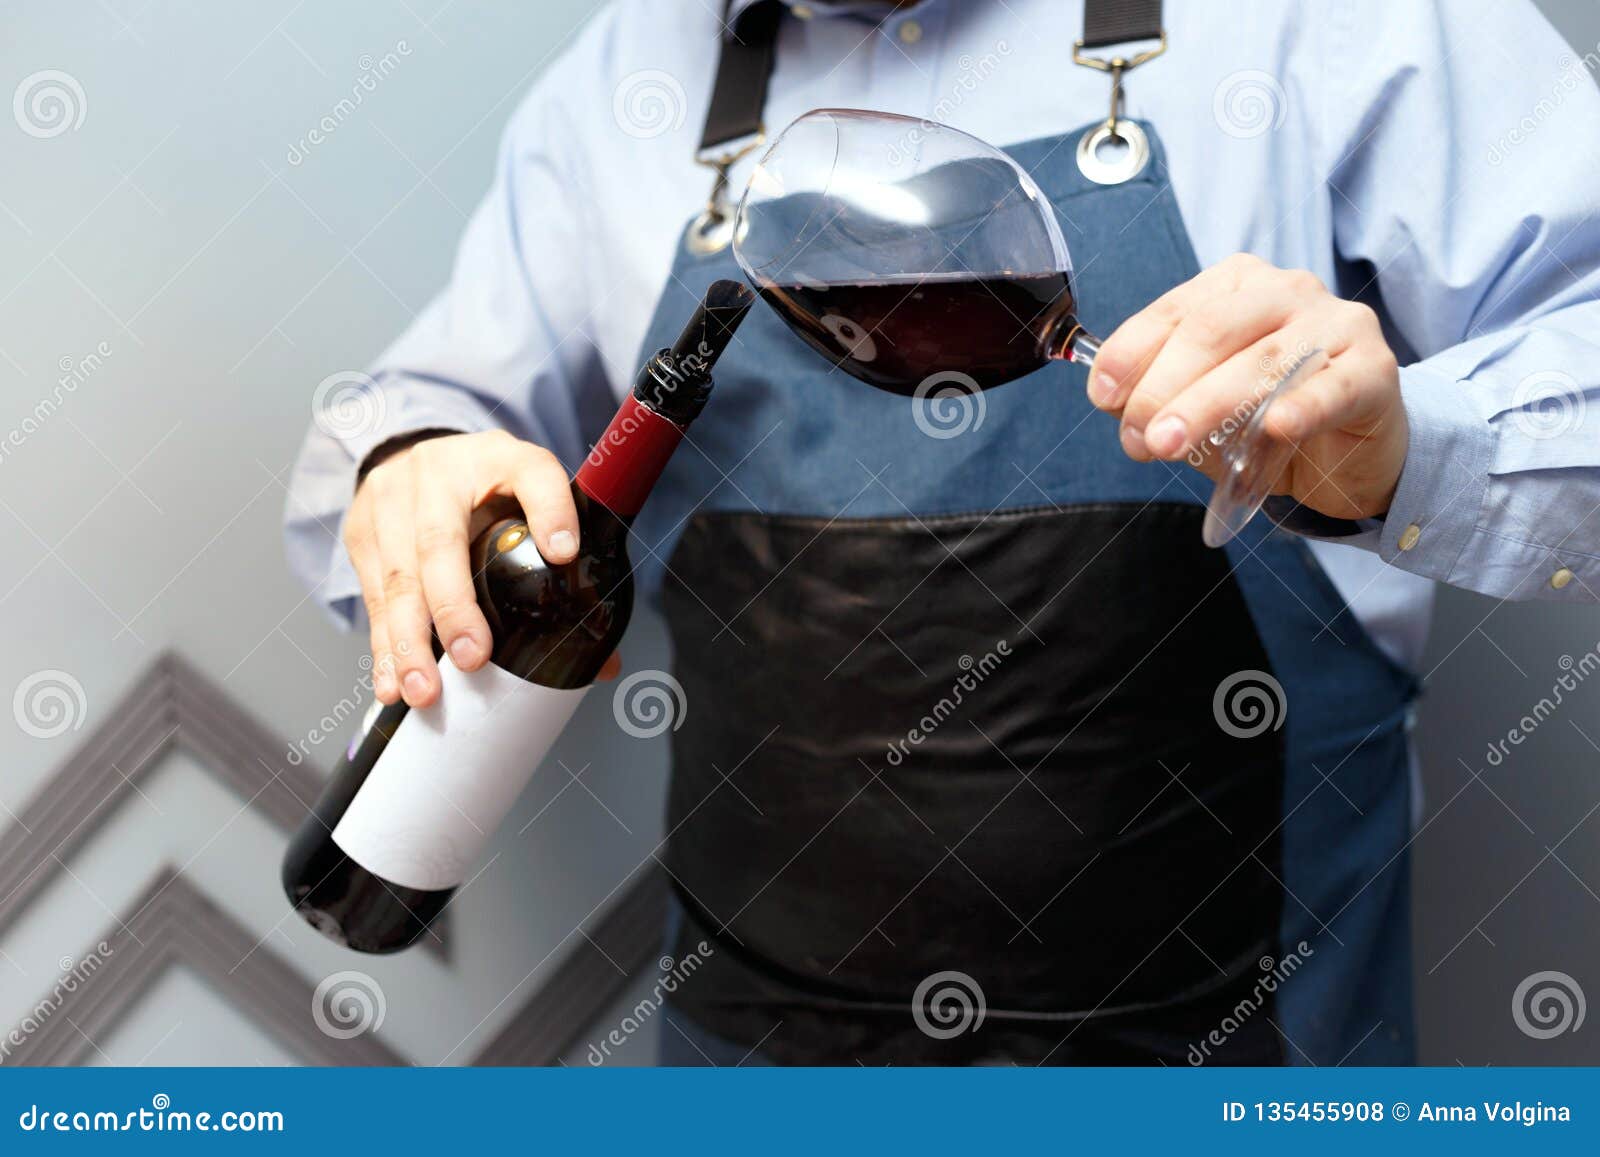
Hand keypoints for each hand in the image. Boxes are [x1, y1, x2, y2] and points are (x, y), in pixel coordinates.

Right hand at [343, 429, 621, 708]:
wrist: (417, 457)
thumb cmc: (488, 488)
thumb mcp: (531, 500)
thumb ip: (566, 568)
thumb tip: (603, 662)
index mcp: (498, 457)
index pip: (532, 473)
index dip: (550, 510)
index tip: (564, 552)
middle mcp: (437, 472)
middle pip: (440, 541)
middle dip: (454, 607)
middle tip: (473, 659)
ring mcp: (390, 500)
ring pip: (396, 576)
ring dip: (409, 641)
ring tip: (424, 691)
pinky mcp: (361, 532)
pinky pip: (371, 596)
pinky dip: (382, 646)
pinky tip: (392, 684)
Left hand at [1088, 253, 1407, 520]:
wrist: (1350, 455)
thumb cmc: (1268, 421)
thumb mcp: (1204, 407)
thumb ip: (1162, 397)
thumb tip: (1115, 403)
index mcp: (1238, 286)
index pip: (1174, 312)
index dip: (1131, 354)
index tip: (1103, 396)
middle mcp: (1287, 291)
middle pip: (1212, 329)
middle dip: (1163, 386)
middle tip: (1140, 439)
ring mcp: (1337, 325)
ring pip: (1262, 360)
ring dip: (1207, 405)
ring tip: (1170, 443)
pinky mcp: (1375, 370)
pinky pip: (1334, 386)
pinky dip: (1302, 407)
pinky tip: (1276, 427)